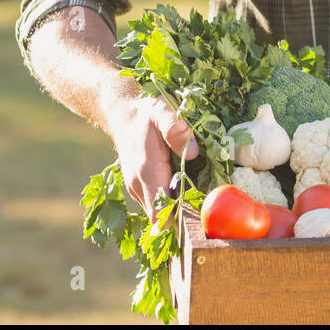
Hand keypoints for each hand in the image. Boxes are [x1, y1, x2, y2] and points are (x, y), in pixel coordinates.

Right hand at [102, 81, 197, 214]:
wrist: (123, 114)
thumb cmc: (147, 113)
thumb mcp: (163, 111)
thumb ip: (176, 129)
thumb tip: (192, 153)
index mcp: (147, 171)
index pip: (160, 213)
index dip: (181, 218)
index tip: (201, 213)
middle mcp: (138, 185)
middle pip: (162, 217)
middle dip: (184, 214)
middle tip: (206, 205)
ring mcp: (136, 188)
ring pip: (158, 211)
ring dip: (177, 207)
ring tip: (198, 194)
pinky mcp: (138, 187)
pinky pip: (155, 202)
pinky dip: (169, 200)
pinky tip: (185, 186)